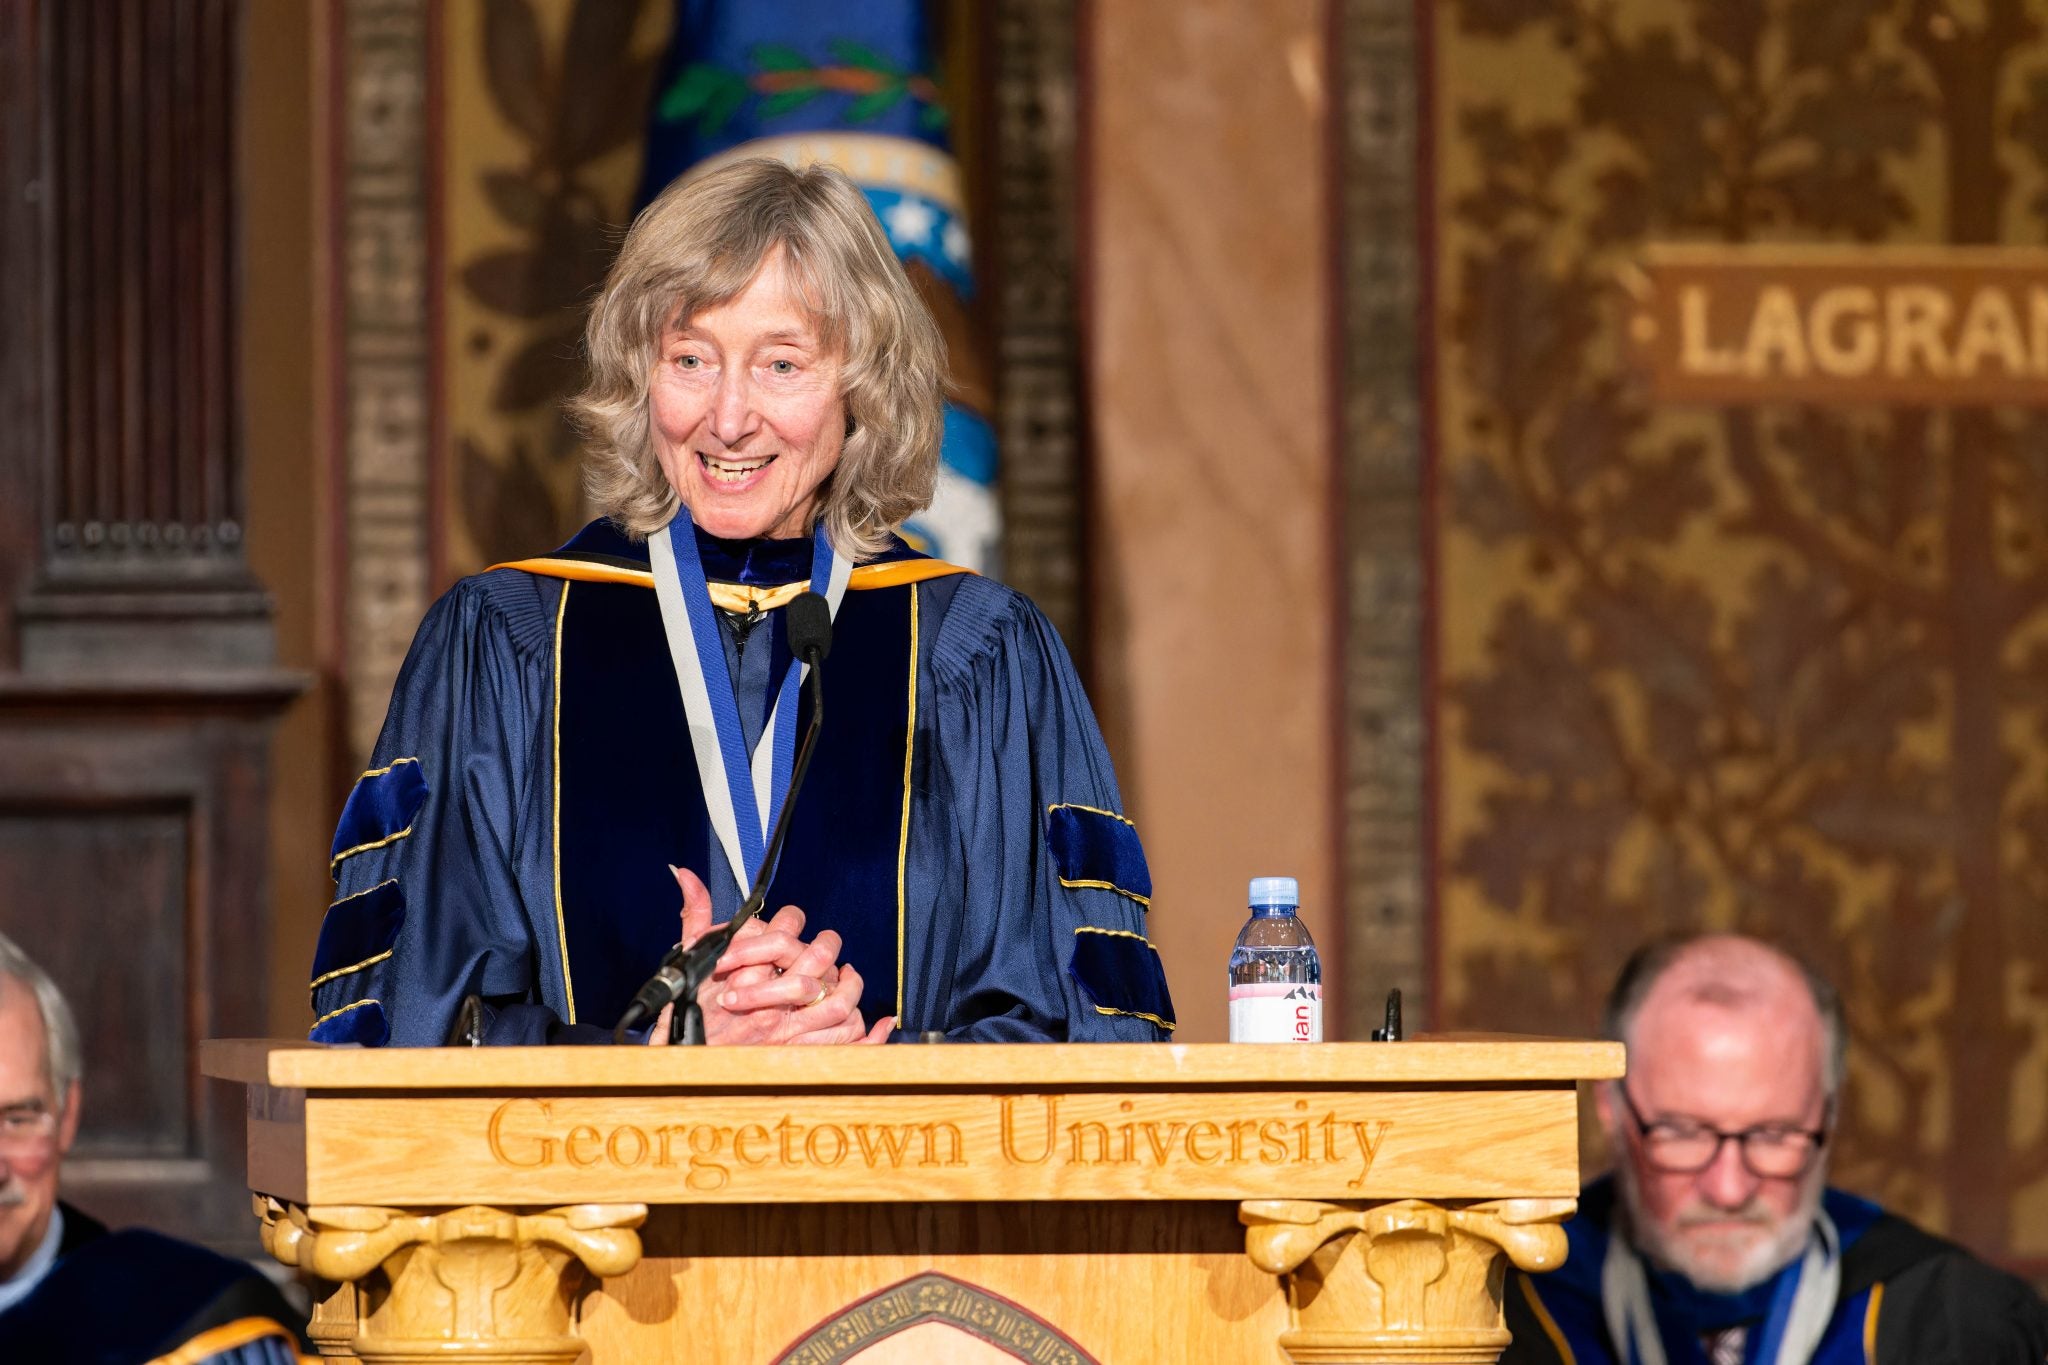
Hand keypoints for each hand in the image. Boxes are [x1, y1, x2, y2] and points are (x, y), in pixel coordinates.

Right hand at [652, 865, 887, 1044]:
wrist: (683, 1065)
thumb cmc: (685, 1017)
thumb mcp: (686, 964)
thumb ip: (695, 916)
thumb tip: (686, 874)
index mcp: (749, 975)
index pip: (784, 931)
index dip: (791, 920)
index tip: (791, 924)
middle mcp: (773, 1004)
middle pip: (820, 959)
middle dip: (827, 945)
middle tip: (826, 945)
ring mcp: (789, 1033)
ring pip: (840, 1002)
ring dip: (851, 985)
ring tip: (847, 977)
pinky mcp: (799, 1059)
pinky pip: (845, 1042)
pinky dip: (867, 1032)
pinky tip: (874, 1021)